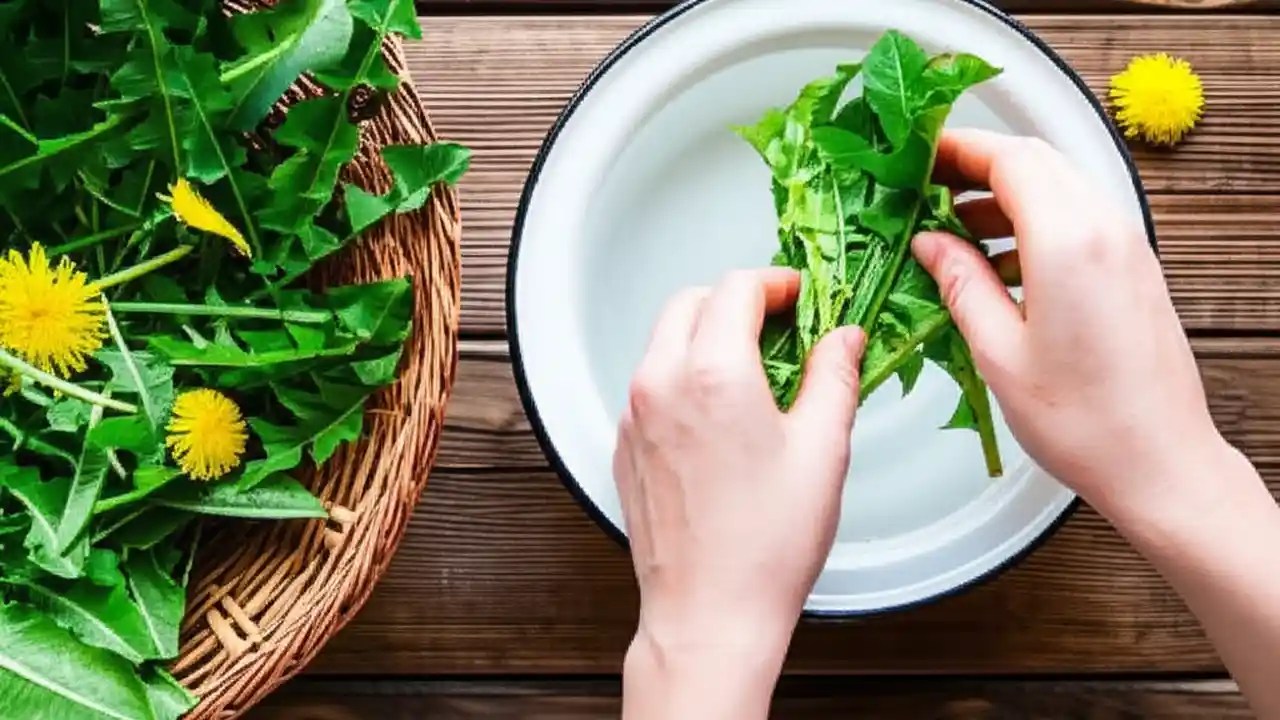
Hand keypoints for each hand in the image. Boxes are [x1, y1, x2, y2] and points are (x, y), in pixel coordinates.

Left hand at [614, 268, 864, 719]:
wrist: (708, 614)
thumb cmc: (766, 544)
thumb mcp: (823, 450)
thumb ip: (834, 377)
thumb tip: (844, 338)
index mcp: (711, 372)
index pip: (736, 289)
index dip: (776, 284)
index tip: (801, 298)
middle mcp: (659, 383)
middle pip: (691, 303)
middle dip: (737, 302)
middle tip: (781, 326)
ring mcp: (634, 416)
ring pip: (665, 342)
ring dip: (708, 337)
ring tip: (757, 372)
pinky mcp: (624, 446)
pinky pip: (651, 385)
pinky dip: (684, 376)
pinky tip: (722, 414)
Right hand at [912, 129, 1228, 528]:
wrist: (1160, 461)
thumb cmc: (1083, 420)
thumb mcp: (998, 351)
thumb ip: (961, 283)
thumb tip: (931, 244)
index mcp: (1068, 242)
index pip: (1009, 158)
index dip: (957, 148)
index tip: (919, 156)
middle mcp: (1105, 230)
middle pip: (1037, 161)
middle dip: (978, 165)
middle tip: (927, 187)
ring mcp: (1127, 247)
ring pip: (1059, 187)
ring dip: (1005, 194)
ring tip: (955, 228)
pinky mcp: (1134, 269)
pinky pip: (1079, 219)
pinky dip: (1034, 222)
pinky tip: (1000, 262)